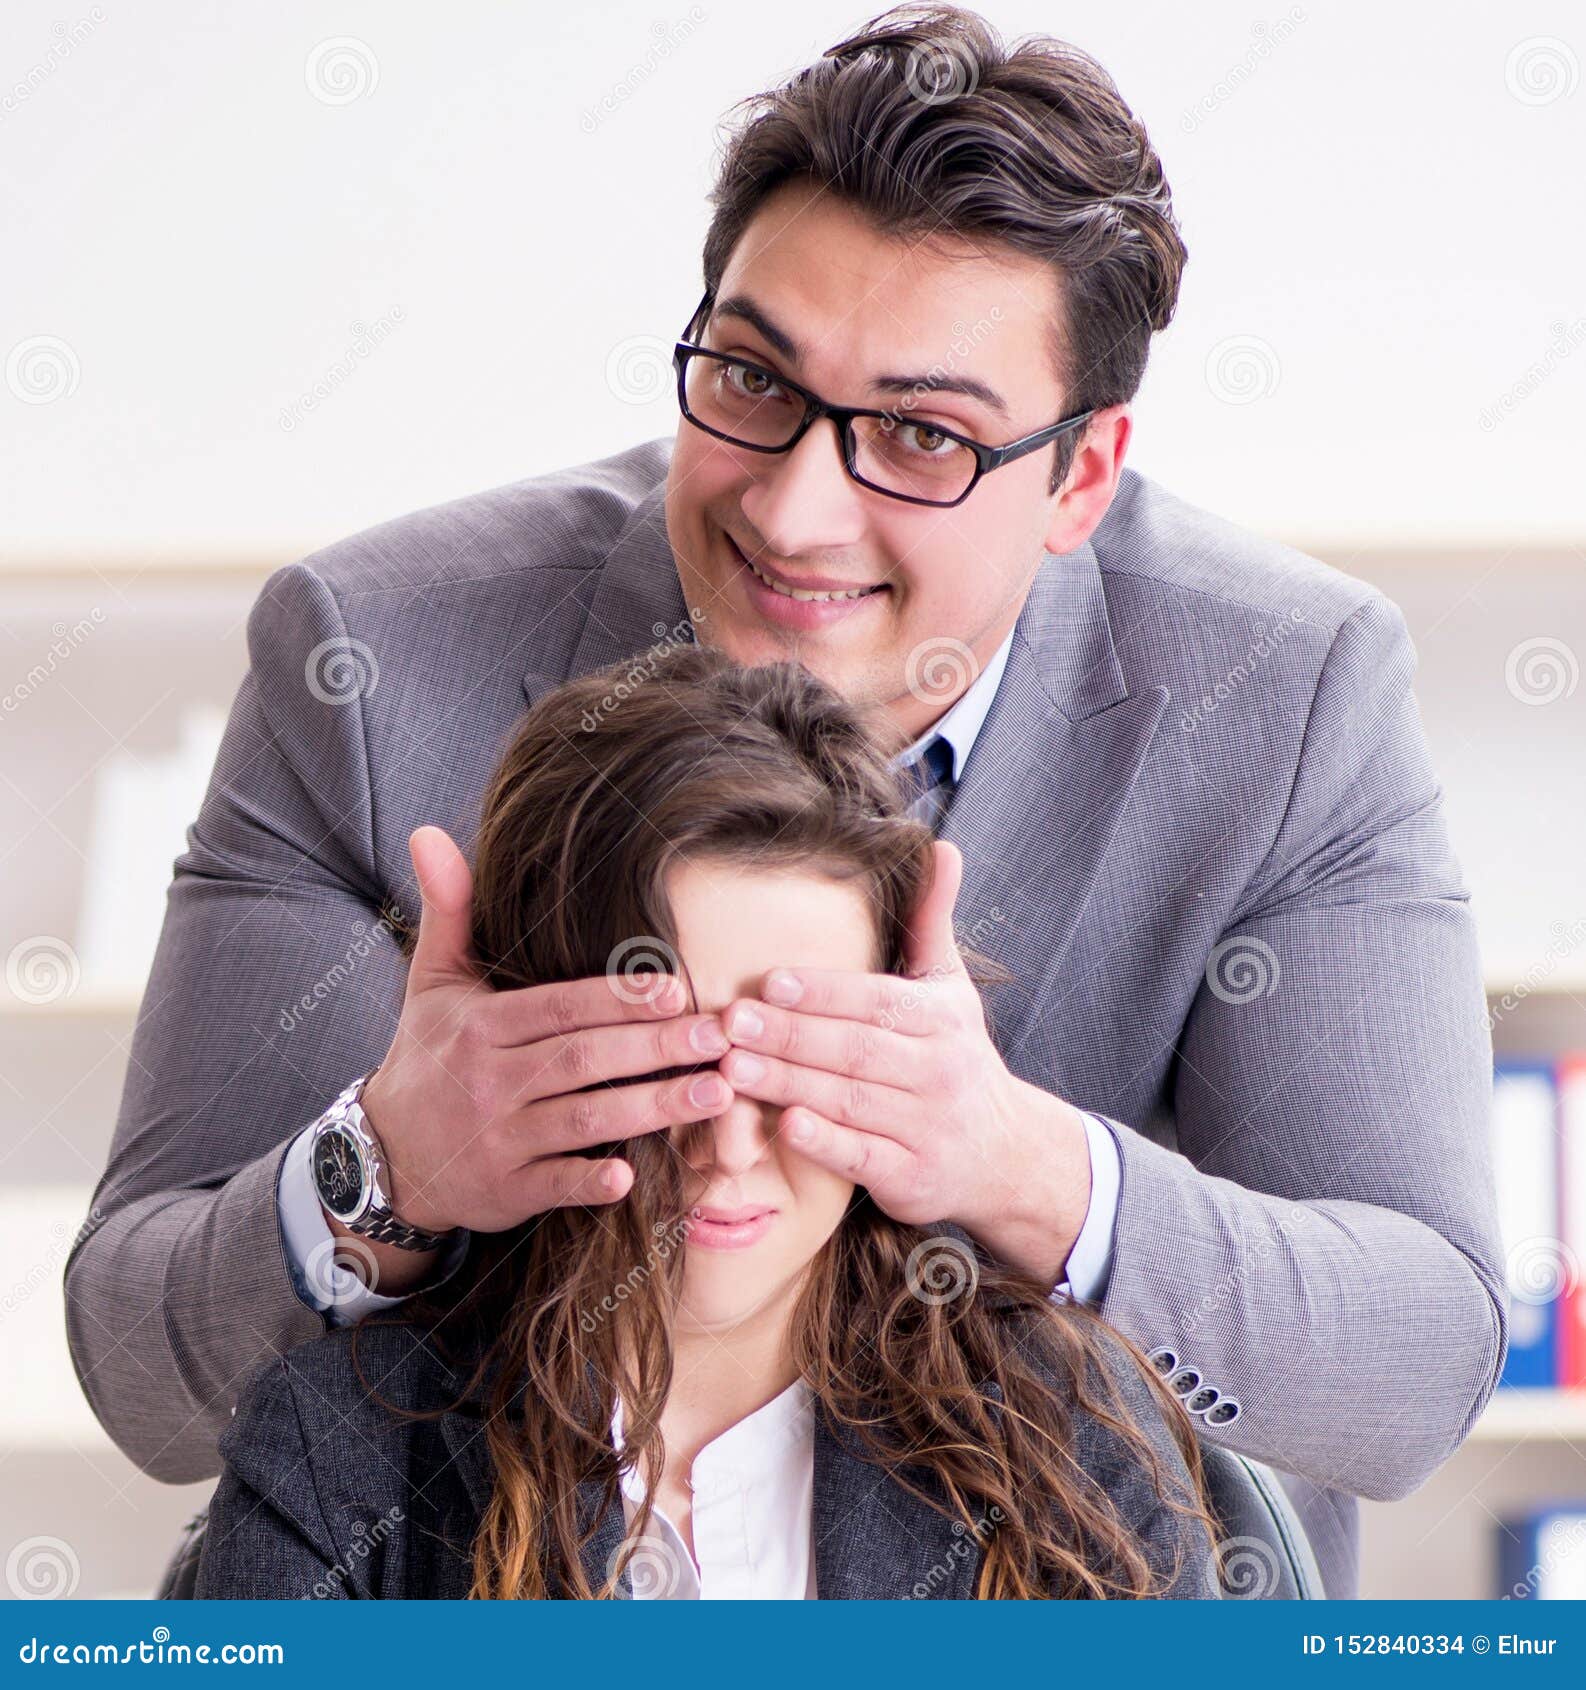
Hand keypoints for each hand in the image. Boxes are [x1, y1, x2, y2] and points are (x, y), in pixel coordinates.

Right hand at [339, 826, 737, 1280]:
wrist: (385, 1153)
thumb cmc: (430, 1055)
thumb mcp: (433, 981)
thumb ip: (448, 909)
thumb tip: (429, 832)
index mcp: (481, 1027)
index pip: (561, 1007)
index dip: (619, 999)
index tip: (679, 989)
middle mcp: (489, 1082)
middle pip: (583, 1060)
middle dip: (657, 1050)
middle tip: (722, 1038)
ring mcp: (497, 1140)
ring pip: (583, 1122)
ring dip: (652, 1109)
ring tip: (716, 1093)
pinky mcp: (506, 1191)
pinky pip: (554, 1185)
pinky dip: (589, 1182)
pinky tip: (633, 1175)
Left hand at [714, 840, 1091, 1285]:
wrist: (1007, 1155)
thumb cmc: (958, 1060)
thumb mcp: (952, 989)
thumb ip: (933, 921)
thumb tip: (940, 847)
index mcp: (942, 1019)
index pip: (877, 1001)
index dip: (823, 992)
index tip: (769, 983)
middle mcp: (939, 1070)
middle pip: (855, 1049)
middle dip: (790, 1035)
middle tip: (730, 1022)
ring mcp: (927, 1126)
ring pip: (849, 1100)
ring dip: (787, 1084)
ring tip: (732, 1067)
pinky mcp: (913, 1177)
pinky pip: (863, 1157)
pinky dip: (825, 1143)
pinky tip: (785, 1125)